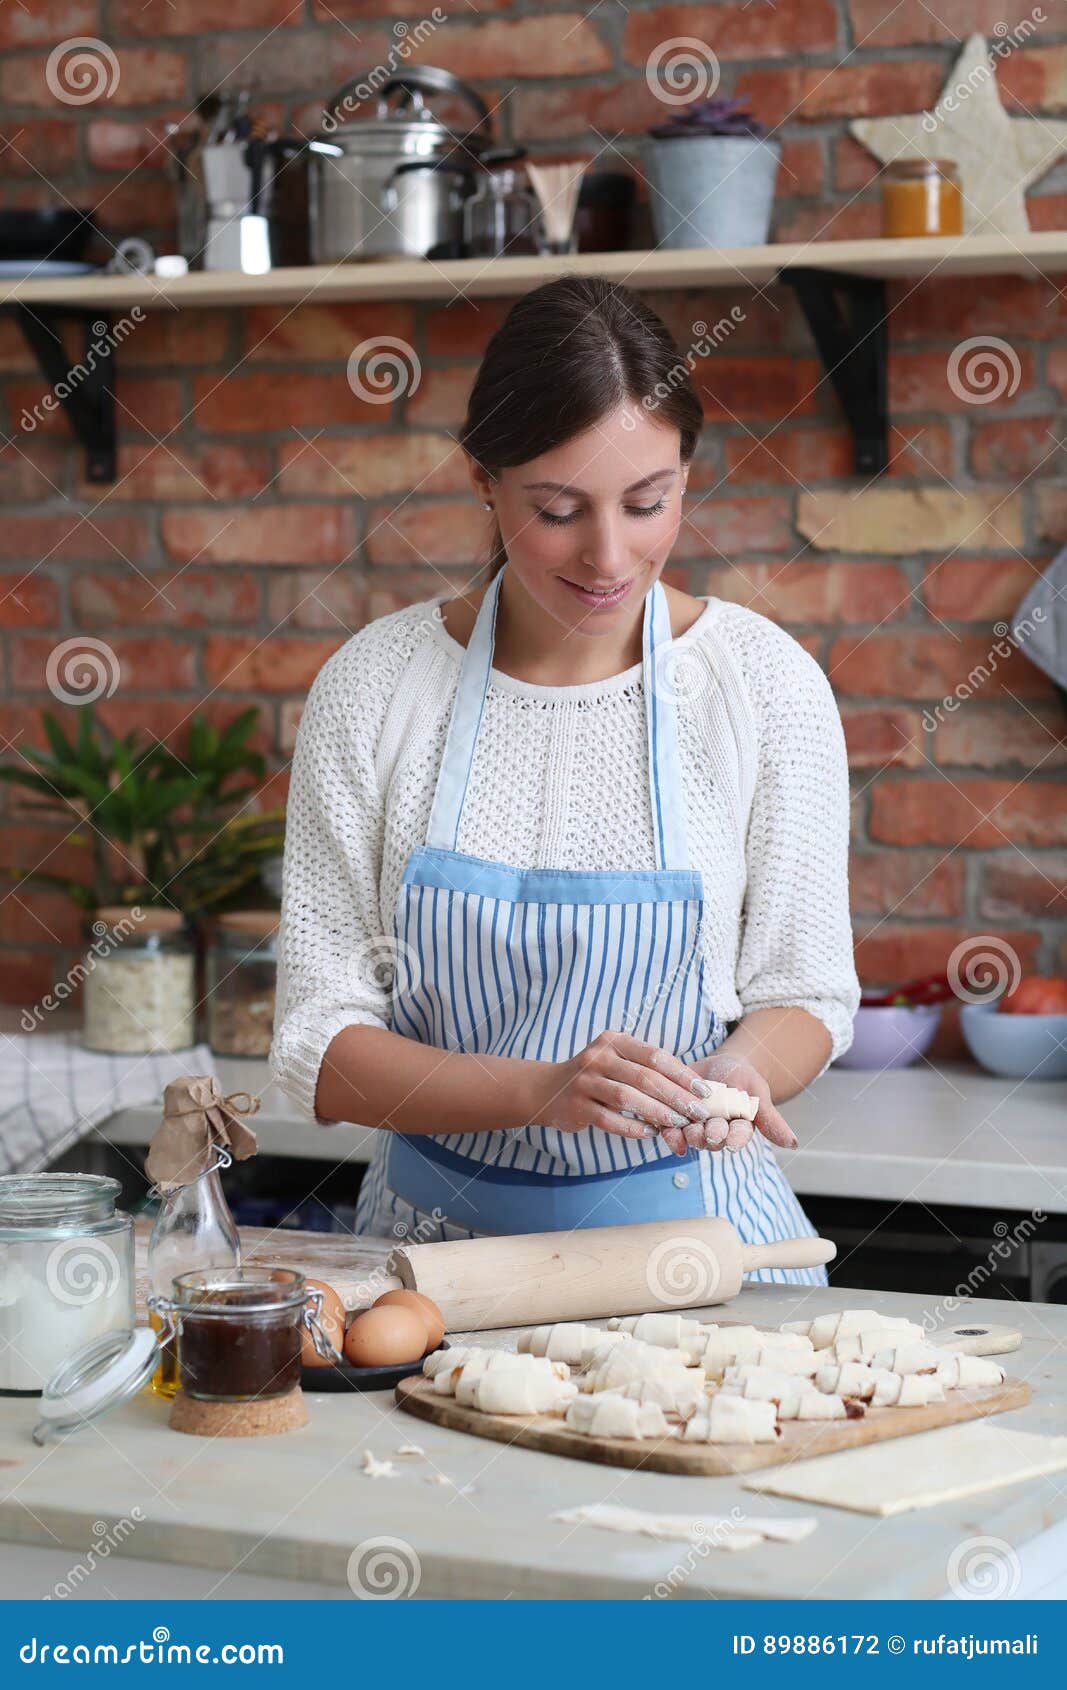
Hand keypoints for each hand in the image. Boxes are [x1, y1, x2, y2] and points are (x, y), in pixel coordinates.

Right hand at [529, 1031, 727, 1147]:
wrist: (548, 1090)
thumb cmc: (596, 1075)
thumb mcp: (616, 1060)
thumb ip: (645, 1068)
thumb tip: (691, 1087)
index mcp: (613, 1041)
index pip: (654, 1056)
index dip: (682, 1074)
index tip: (704, 1091)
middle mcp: (598, 1057)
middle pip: (644, 1077)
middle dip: (675, 1096)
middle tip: (698, 1112)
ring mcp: (585, 1081)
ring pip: (627, 1098)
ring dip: (657, 1112)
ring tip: (679, 1124)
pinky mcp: (577, 1106)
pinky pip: (610, 1119)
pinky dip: (633, 1127)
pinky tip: (651, 1133)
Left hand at [680, 1051, 798, 1154]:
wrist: (719, 1066)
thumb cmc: (743, 1078)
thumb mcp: (757, 1091)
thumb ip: (770, 1117)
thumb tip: (793, 1143)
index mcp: (739, 1129)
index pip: (739, 1137)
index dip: (736, 1139)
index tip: (734, 1143)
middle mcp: (717, 1133)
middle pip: (714, 1139)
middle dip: (711, 1136)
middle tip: (709, 1133)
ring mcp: (697, 1127)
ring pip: (692, 1137)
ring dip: (689, 1136)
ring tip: (688, 1131)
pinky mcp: (678, 1119)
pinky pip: (672, 1130)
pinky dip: (669, 1133)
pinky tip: (667, 1132)